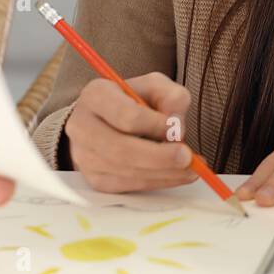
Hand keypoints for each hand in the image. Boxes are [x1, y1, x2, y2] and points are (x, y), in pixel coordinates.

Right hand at [63, 72, 198, 193]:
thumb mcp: (155, 87)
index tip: (177, 128)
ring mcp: (85, 156)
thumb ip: (171, 97)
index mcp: (96, 95)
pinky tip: (176, 175)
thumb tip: (176, 126)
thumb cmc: (132, 101)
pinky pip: (129, 186)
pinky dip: (157, 182)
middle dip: (160, 157)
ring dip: (163, 173)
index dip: (155, 125)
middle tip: (187, 157)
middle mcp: (82, 126)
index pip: (126, 116)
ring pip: (127, 171)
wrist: (106, 120)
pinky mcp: (95, 179)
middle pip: (121, 149)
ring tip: (190, 168)